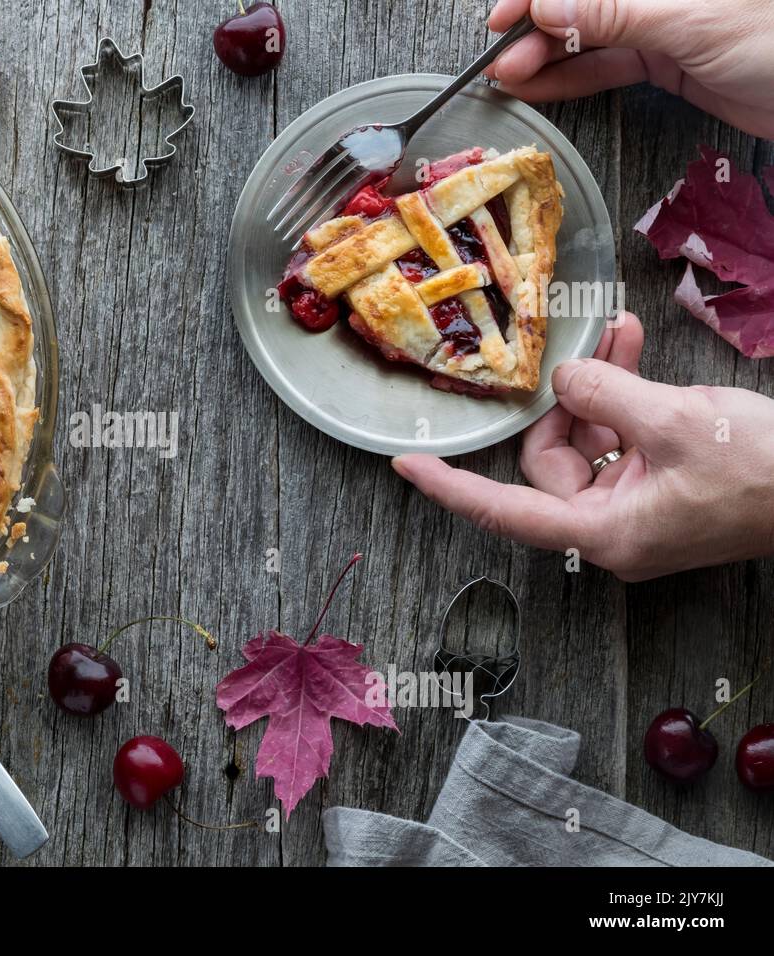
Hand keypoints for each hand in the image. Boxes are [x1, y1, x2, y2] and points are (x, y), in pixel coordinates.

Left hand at [392, 313, 773, 580]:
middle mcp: (613, 529)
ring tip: (621, 339)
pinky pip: (622, 444)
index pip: (504, 510)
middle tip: (588, 355)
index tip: (407, 465)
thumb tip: (563, 380)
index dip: (450, 487)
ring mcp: (638, 511)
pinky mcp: (662, 490)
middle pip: (549, 464)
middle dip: (566, 404)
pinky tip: (634, 357)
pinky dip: (626, 403)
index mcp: (606, 532)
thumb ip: (606, 396)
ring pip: (588, 445)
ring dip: (600, 392)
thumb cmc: (767, 471)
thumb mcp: (677, 421)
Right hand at [486, 0, 773, 137]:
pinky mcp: (671, 58)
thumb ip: (614, 10)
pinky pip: (608, 64)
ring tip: (509, 79)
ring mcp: (665, 20)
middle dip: (536, 28)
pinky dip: (571, 78)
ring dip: (546, 57)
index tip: (503, 20)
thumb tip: (545, 5)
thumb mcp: (692, 18)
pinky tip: (538, 87)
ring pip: (589, 34)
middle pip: (582, 1)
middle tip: (502, 62)